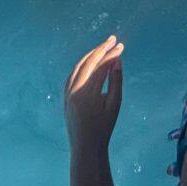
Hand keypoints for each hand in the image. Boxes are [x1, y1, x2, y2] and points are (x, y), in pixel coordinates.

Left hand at [64, 36, 123, 152]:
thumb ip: (116, 82)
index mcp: (88, 94)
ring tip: (103, 47)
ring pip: (78, 67)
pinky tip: (90, 61)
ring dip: (90, 55)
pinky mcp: (65, 96)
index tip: (121, 46)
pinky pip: (72, 75)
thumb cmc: (103, 127)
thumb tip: (117, 61)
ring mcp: (67, 93)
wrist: (85, 146)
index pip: (101, 67)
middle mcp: (74, 91)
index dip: (112, 55)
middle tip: (113, 39)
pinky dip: (82, 65)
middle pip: (88, 62)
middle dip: (101, 49)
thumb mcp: (114, 105)